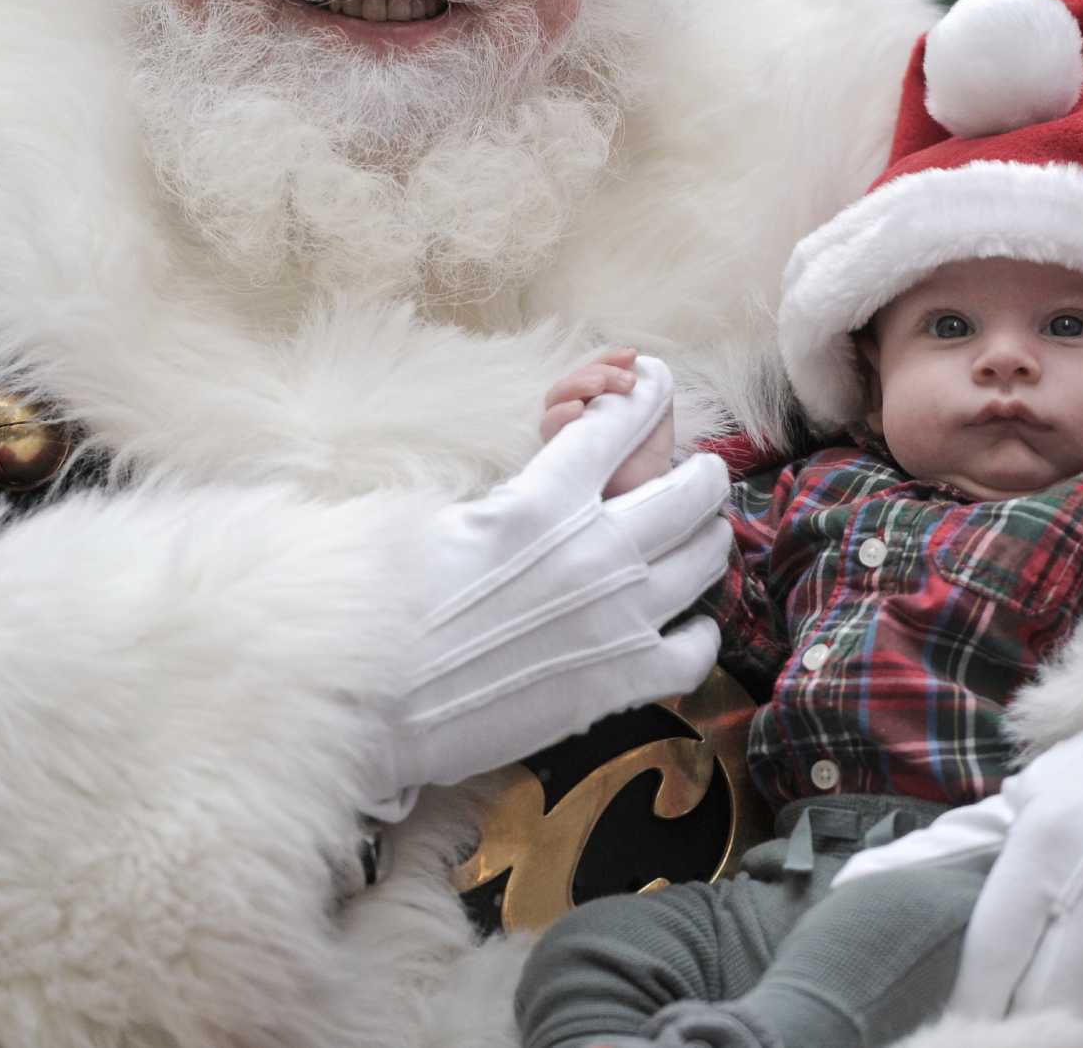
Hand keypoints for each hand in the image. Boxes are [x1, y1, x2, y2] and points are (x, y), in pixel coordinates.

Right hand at [366, 354, 727, 817]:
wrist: (374, 701)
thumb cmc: (376, 603)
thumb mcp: (418, 515)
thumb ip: (485, 490)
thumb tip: (513, 483)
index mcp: (544, 499)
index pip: (621, 424)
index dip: (647, 395)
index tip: (656, 381)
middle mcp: (597, 550)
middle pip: (690, 492)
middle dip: (703, 474)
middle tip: (703, 472)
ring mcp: (620, 618)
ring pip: (704, 561)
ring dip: (709, 539)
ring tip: (704, 534)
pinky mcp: (623, 682)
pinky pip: (696, 648)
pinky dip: (699, 630)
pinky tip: (687, 624)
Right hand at [542, 346, 674, 496]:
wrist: (647, 493)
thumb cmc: (648, 457)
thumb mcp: (658, 419)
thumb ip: (655, 393)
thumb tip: (650, 368)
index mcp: (599, 399)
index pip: (595, 370)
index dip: (609, 358)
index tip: (631, 355)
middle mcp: (577, 412)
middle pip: (574, 380)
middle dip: (598, 371)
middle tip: (625, 380)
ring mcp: (564, 431)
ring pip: (555, 398)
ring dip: (576, 384)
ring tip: (599, 385)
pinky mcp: (556, 451)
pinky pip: (548, 428)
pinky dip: (559, 414)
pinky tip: (577, 409)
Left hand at [833, 702, 1082, 1033]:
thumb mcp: (1026, 795)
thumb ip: (962, 850)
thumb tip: (861, 884)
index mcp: (1047, 842)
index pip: (997, 951)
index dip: (974, 1002)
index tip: (957, 1024)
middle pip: (1049, 993)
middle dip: (1017, 1024)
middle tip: (995, 1040)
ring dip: (1076, 1033)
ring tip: (1048, 1038)